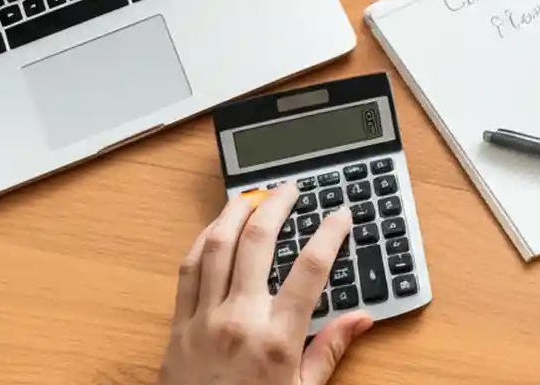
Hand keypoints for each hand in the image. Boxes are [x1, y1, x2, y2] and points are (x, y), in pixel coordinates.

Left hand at [159, 184, 372, 384]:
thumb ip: (328, 350)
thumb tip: (361, 320)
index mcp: (276, 339)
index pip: (310, 269)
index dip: (329, 234)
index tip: (341, 214)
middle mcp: (239, 319)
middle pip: (258, 241)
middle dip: (277, 205)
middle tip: (291, 189)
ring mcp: (204, 318)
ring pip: (217, 246)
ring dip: (234, 213)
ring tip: (251, 195)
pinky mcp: (178, 325)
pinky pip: (187, 270)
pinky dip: (201, 241)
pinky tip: (214, 229)